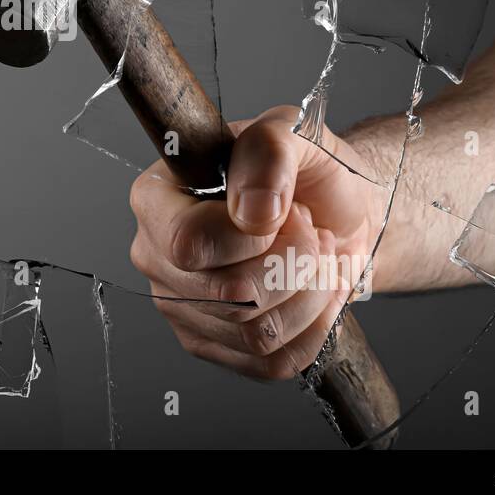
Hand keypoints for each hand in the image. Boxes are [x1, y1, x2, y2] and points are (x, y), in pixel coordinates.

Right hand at [128, 105, 380, 378]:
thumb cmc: (306, 170)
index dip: (254, 236)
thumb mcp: (294, 132)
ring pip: (255, 333)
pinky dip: (314, 329)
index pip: (190, 242)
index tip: (286, 209)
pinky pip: (271, 363)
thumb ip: (269, 149)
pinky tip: (317, 292)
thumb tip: (251, 213)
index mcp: (156, 197)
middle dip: (294, 264)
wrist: (339, 212)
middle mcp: (155, 255)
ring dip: (309, 294)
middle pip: (229, 296)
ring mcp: (179, 305)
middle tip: (310, 232)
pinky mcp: (212, 344)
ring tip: (317, 258)